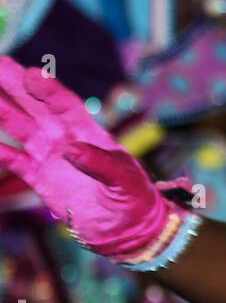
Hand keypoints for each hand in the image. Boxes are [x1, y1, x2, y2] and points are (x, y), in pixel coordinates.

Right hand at [0, 57, 181, 260]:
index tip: (30, 72)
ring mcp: (52, 158)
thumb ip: (100, 164)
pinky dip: (0, 151)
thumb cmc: (135, 200)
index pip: (66, 106)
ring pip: (21, 127)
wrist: (129, 230)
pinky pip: (15, 160)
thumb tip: (69, 148)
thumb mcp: (125, 182)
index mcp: (91, 135)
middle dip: (15, 85)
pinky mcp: (41, 179)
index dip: (48, 89)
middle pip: (37, 107)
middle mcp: (67, 140)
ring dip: (2, 110)